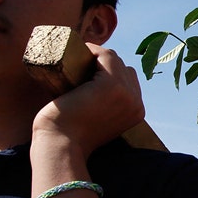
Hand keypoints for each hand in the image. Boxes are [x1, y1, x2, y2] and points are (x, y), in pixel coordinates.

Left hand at [31, 43, 144, 158]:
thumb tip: (91, 86)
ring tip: (76, 59)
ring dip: (96, 56)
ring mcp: (126, 93)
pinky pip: (105, 55)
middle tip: (78, 65)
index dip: (109, 74)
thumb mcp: (96, 120)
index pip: (129, 81)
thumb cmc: (70, 136)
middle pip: (123, 68)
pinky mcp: (111, 85)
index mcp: (136, 112)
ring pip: (115, 60)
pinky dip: (92, 50)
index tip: (87, 73)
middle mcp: (136, 103)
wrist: (60, 146)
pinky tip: (77, 53)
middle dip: (103, 64)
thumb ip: (104, 106)